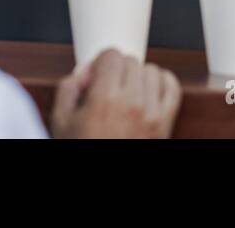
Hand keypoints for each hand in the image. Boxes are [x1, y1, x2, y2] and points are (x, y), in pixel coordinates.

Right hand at [49, 48, 181, 138]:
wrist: (108, 180)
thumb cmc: (85, 148)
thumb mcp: (62, 120)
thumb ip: (67, 88)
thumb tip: (84, 72)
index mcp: (105, 98)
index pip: (111, 55)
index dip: (100, 62)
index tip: (96, 75)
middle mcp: (132, 102)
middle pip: (130, 61)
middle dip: (117, 69)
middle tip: (108, 85)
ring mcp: (152, 112)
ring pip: (151, 70)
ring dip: (138, 76)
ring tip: (128, 91)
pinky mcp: (165, 122)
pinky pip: (172, 87)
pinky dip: (162, 83)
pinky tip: (148, 91)